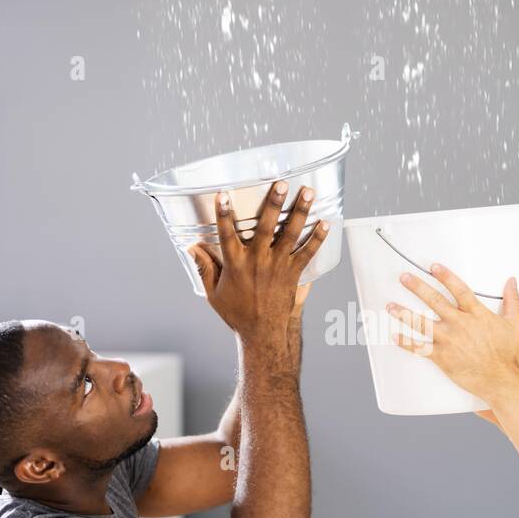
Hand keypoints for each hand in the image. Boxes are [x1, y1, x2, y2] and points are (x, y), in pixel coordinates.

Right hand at [188, 181, 328, 358]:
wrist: (262, 334)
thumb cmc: (237, 313)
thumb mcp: (213, 293)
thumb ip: (204, 268)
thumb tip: (191, 247)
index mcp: (235, 264)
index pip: (226, 233)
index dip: (223, 213)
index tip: (223, 193)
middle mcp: (257, 261)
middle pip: (266, 227)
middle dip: (273, 203)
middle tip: (281, 183)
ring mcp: (278, 266)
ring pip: (291, 234)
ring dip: (300, 212)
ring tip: (308, 192)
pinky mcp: (293, 274)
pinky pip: (308, 253)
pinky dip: (318, 237)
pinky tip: (327, 222)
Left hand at [386, 264, 518, 404]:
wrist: (501, 381)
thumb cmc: (509, 355)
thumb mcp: (515, 324)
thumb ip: (512, 301)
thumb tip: (512, 282)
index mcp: (477, 314)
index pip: (458, 289)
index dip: (445, 276)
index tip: (433, 267)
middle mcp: (460, 324)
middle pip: (434, 300)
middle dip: (417, 287)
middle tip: (404, 278)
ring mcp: (449, 340)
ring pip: (421, 323)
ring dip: (404, 313)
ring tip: (391, 305)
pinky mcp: (442, 357)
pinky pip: (419, 348)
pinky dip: (405, 343)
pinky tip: (394, 336)